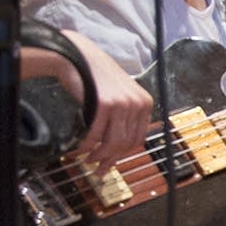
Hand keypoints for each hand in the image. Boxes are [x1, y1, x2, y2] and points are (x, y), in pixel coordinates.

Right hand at [64, 34, 153, 170]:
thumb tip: (118, 149)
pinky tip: (80, 150)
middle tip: (98, 168)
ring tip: (89, 160)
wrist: (81, 57)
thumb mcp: (120, 96)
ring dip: (100, 155)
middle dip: (110, 159)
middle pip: (126, 143)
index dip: (123, 154)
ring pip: (114, 142)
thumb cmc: (97, 78)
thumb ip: (124, 119)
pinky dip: (87, 146)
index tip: (112, 162)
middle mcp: (138, 103)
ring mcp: (122, 104)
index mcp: (145, 103)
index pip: (139, 138)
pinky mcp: (105, 104)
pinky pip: (97, 134)